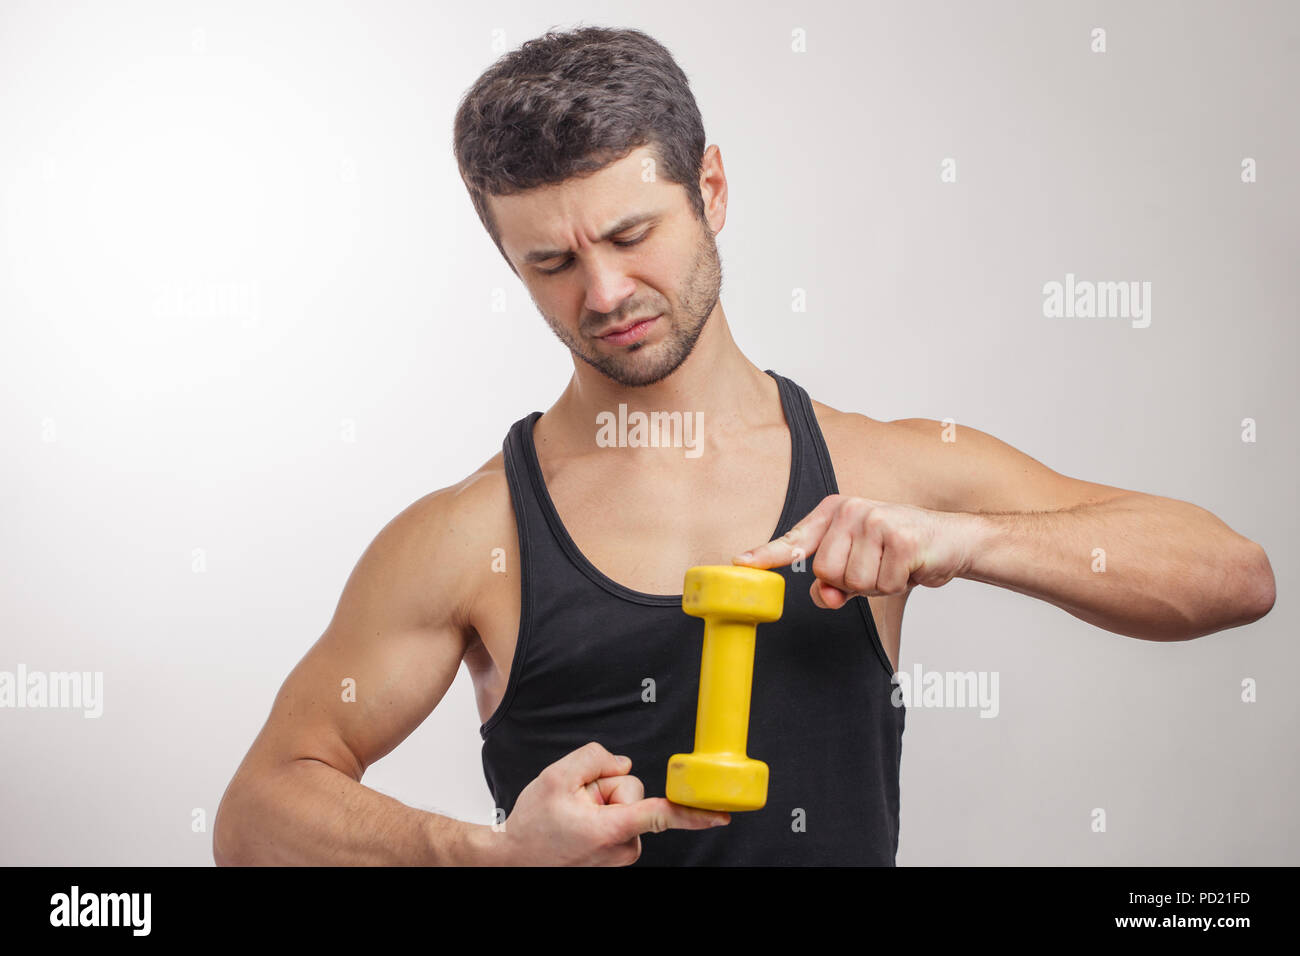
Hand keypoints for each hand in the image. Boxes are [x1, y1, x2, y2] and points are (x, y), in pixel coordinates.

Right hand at [495, 741, 729, 865]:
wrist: (514, 859)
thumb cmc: (533, 824)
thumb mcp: (557, 776)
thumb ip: (596, 758)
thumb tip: (623, 765)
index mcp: (613, 829)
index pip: (662, 814)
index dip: (694, 813)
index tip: (722, 816)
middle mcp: (624, 847)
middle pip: (632, 793)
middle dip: (606, 788)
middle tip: (575, 803)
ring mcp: (621, 854)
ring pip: (625, 806)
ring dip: (600, 803)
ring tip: (573, 816)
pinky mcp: (617, 854)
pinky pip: (619, 818)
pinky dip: (600, 814)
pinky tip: (578, 823)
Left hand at [732, 494, 980, 608]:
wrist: (953, 540)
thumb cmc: (901, 552)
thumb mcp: (861, 566)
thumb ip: (835, 584)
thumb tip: (824, 596)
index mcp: (835, 513)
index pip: (795, 538)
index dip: (767, 554)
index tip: (740, 562)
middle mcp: (851, 510)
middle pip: (825, 571)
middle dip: (851, 583)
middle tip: (877, 566)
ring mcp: (875, 520)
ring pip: (852, 581)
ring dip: (876, 584)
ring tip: (893, 565)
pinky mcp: (899, 537)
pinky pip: (881, 583)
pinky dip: (896, 584)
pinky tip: (909, 565)